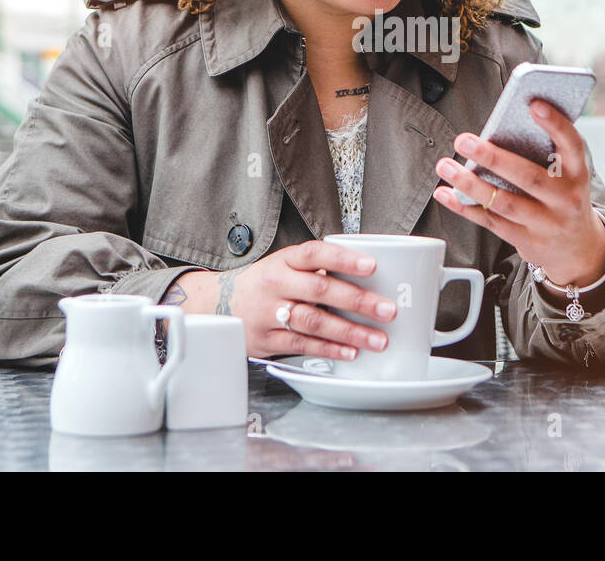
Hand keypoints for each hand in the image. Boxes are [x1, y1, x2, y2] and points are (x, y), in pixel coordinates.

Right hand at [161, 241, 398, 360]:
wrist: (217, 304)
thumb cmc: (263, 284)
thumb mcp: (284, 266)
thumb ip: (317, 270)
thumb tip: (366, 276)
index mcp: (284, 261)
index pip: (315, 253)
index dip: (344, 259)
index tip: (372, 266)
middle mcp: (276, 284)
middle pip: (320, 289)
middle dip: (358, 300)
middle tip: (387, 310)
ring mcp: (269, 313)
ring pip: (313, 321)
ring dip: (349, 331)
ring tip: (377, 339)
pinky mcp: (267, 339)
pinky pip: (302, 344)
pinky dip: (329, 349)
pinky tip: (350, 352)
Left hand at [432, 99, 604, 287]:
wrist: (578, 248)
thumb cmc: (563, 198)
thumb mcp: (567, 175)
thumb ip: (544, 153)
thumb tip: (501, 129)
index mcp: (577, 173)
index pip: (572, 145)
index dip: (556, 124)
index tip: (534, 104)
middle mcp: (565, 199)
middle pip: (528, 176)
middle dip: (493, 157)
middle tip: (464, 141)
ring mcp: (547, 223)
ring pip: (504, 202)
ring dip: (470, 183)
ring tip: (445, 166)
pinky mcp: (528, 241)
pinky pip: (491, 222)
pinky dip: (465, 207)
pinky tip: (445, 193)